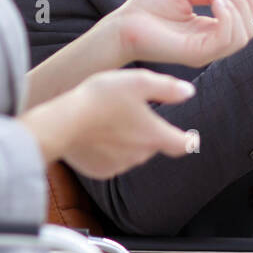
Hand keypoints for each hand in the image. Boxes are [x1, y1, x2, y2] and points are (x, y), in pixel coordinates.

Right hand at [19, 69, 198, 179]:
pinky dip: (109, 150)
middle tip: (129, 110)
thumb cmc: (100, 98)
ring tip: (109, 119)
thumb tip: (188, 92)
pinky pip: (112, 160)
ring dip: (127, 140)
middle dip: (147, 131)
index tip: (190, 137)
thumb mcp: (138, 81)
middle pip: (153, 144)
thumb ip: (167, 87)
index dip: (188, 139)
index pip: (183, 144)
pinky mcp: (100, 171)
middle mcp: (141, 155)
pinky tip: (95, 133)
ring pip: (132, 152)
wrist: (62, 122)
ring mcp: (120, 165)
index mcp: (154, 135)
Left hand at [108, 0, 252, 68]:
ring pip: (241, 37)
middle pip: (247, 31)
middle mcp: (210, 44)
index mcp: (208, 31)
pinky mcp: (196, 54)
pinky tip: (215, 0)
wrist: (123, 23)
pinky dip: (227, 16)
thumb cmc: (148, 8)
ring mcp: (204, 51)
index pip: (243, 22)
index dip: (248, 1)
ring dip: (236, 8)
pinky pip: (225, 39)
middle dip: (244, 3)